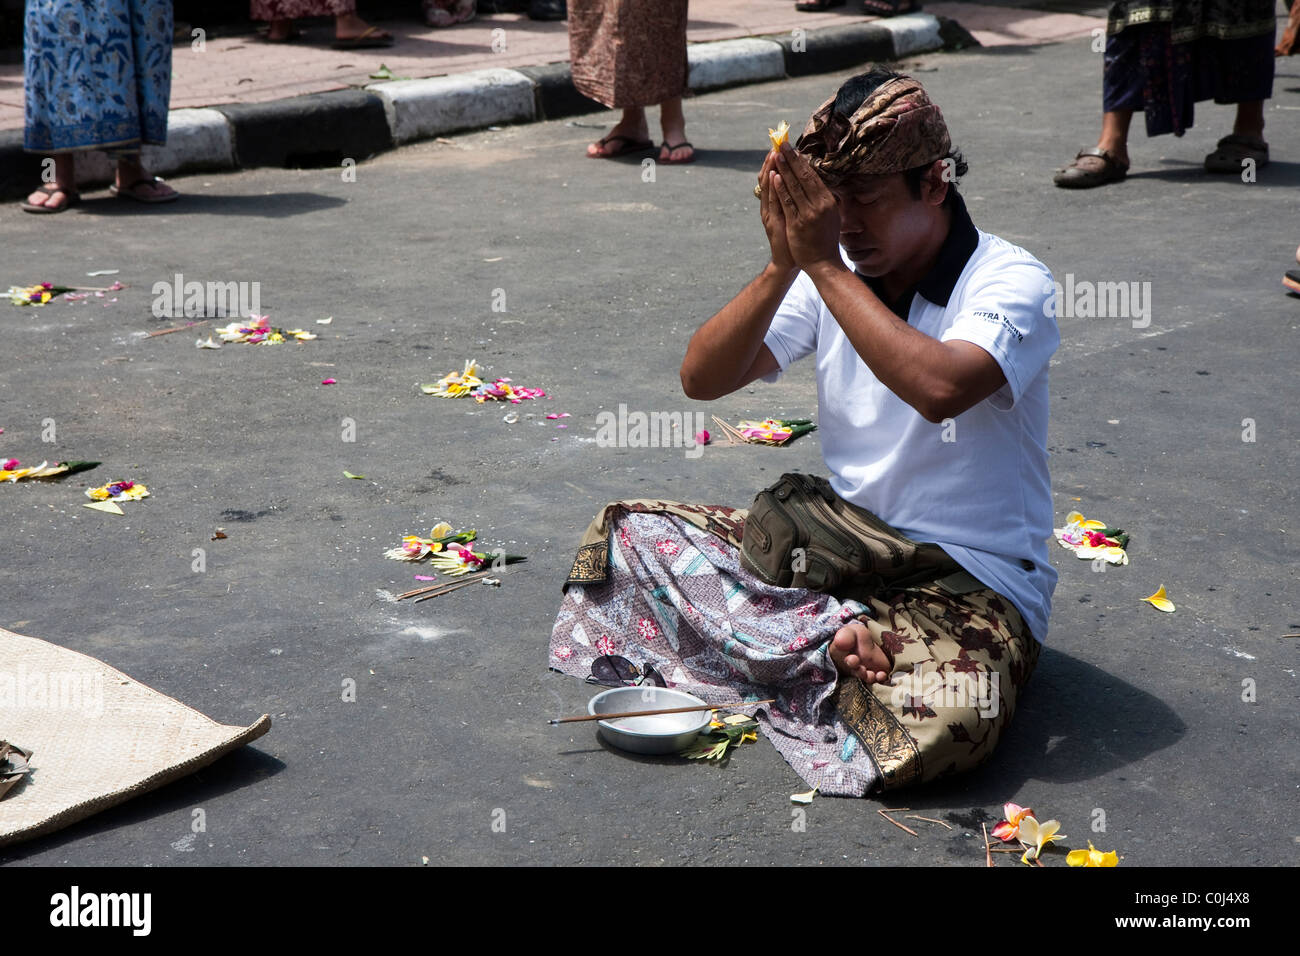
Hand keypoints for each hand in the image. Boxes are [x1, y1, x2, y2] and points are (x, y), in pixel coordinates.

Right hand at [758, 150, 795, 273]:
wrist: (792, 262)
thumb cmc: (798, 241)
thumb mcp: (797, 218)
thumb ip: (796, 202)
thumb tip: (806, 186)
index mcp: (776, 205)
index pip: (775, 179)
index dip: (777, 163)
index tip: (782, 147)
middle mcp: (770, 207)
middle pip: (769, 179)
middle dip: (773, 162)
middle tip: (777, 145)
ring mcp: (770, 214)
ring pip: (768, 188)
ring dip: (770, 170)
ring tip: (773, 154)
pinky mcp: (772, 223)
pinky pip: (772, 202)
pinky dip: (773, 189)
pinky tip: (774, 177)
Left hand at [772, 144, 843, 273]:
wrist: (823, 263)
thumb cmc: (826, 239)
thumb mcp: (831, 216)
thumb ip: (826, 200)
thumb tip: (821, 184)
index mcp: (828, 201)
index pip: (813, 176)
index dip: (802, 161)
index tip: (793, 149)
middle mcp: (820, 205)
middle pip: (803, 177)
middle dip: (792, 159)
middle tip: (783, 144)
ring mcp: (808, 214)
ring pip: (794, 187)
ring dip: (784, 169)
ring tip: (776, 155)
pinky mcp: (797, 224)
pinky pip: (787, 202)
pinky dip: (780, 188)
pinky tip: (774, 177)